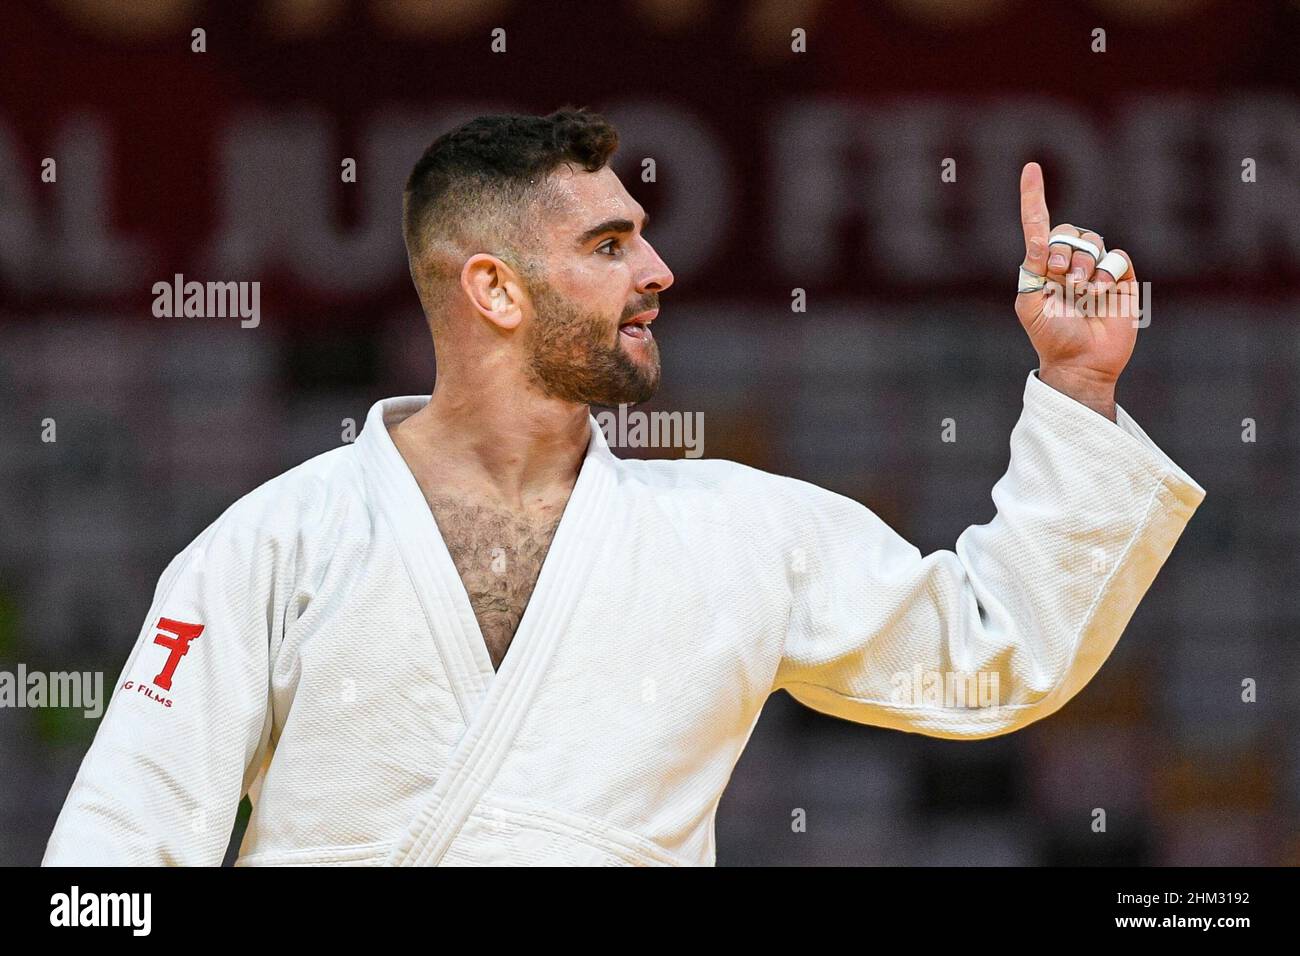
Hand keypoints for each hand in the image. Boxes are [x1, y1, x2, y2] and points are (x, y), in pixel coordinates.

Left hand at [1016, 162, 1139, 418]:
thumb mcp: (1029, 304)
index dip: (1034, 197)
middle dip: (1062, 249)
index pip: (1038, 224)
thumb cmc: (1051, 337)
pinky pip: (1117, 256)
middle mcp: (1068, 264)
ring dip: (1084, 262)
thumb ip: (1031, 270)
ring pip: (1093, 240)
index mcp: (1042, 267)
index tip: (1032, 168)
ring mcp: (1095, 270)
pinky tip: (1101, 290)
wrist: (1081, 363)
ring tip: (1081, 289)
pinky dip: (1108, 269)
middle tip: (1059, 275)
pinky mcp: (1120, 279)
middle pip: (1068, 231)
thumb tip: (1039, 240)